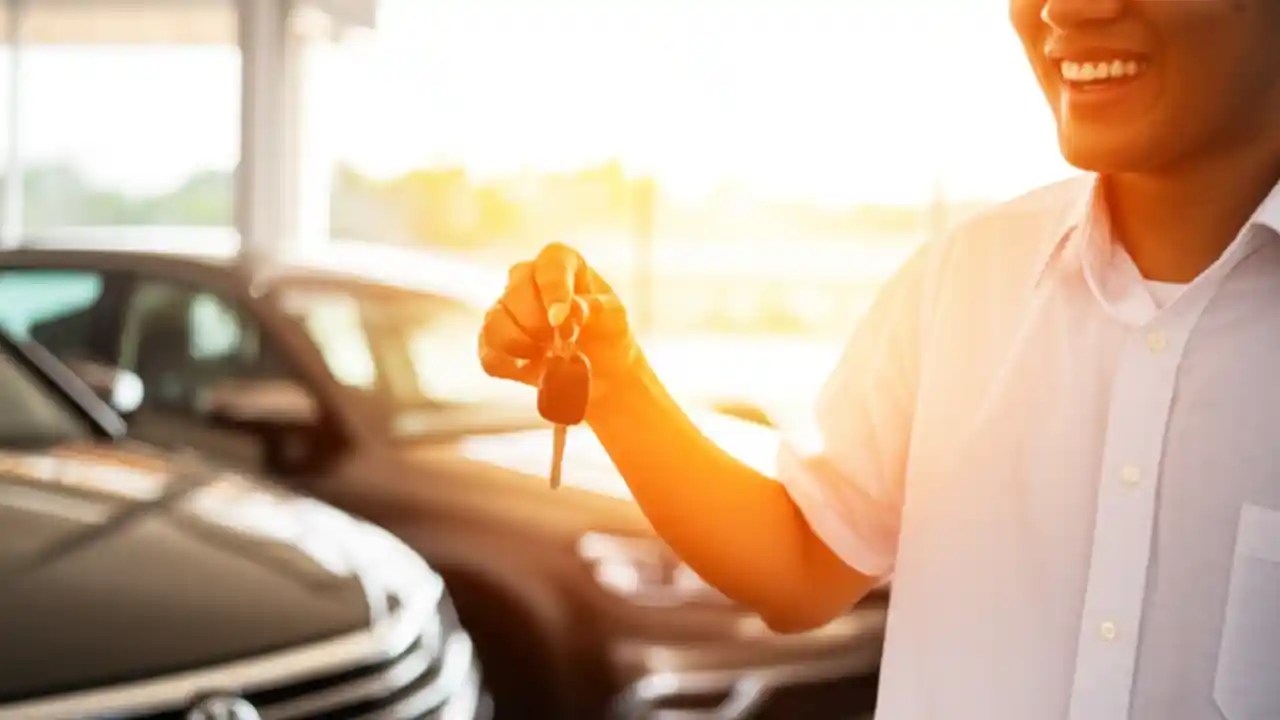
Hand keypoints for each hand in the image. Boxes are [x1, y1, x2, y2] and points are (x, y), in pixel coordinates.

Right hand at [479, 242, 636, 390]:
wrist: (599, 373)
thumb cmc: (607, 335)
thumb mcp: (614, 319)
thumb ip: (596, 308)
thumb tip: (571, 309)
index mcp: (561, 263)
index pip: (550, 263)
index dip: (552, 289)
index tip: (558, 320)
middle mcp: (527, 279)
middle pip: (516, 292)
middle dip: (538, 325)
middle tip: (561, 344)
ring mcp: (506, 308)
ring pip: (495, 322)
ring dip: (522, 346)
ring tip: (549, 358)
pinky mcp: (493, 341)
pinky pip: (489, 353)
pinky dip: (511, 366)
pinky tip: (533, 370)